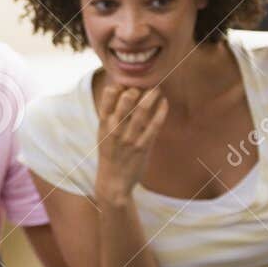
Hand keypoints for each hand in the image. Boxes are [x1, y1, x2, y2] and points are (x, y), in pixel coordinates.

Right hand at [94, 82, 167, 204]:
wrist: (113, 183)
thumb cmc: (110, 156)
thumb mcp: (103, 135)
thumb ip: (110, 117)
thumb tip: (120, 94)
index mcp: (103, 125)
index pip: (108, 97)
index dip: (119, 85)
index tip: (127, 83)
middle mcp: (115, 129)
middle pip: (126, 100)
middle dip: (138, 87)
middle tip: (145, 84)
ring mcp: (129, 138)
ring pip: (142, 110)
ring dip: (152, 95)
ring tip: (157, 89)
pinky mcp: (143, 147)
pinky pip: (154, 125)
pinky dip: (161, 111)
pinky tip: (164, 103)